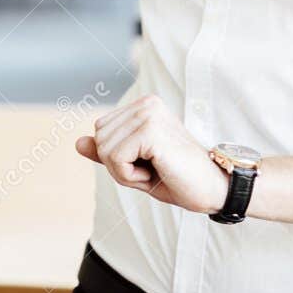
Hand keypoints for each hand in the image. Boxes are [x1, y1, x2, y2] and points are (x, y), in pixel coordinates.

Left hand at [76, 94, 229, 213]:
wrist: (214, 189)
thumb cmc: (178, 178)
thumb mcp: (135, 166)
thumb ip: (106, 152)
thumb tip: (77, 142)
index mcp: (144, 106)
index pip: (100, 132)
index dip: (117, 158)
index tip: (149, 163)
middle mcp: (146, 104)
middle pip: (99, 139)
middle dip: (118, 165)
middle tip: (153, 169)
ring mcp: (149, 114)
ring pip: (104, 150)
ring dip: (125, 172)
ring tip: (157, 170)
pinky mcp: (150, 130)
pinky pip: (114, 159)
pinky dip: (130, 176)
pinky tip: (156, 172)